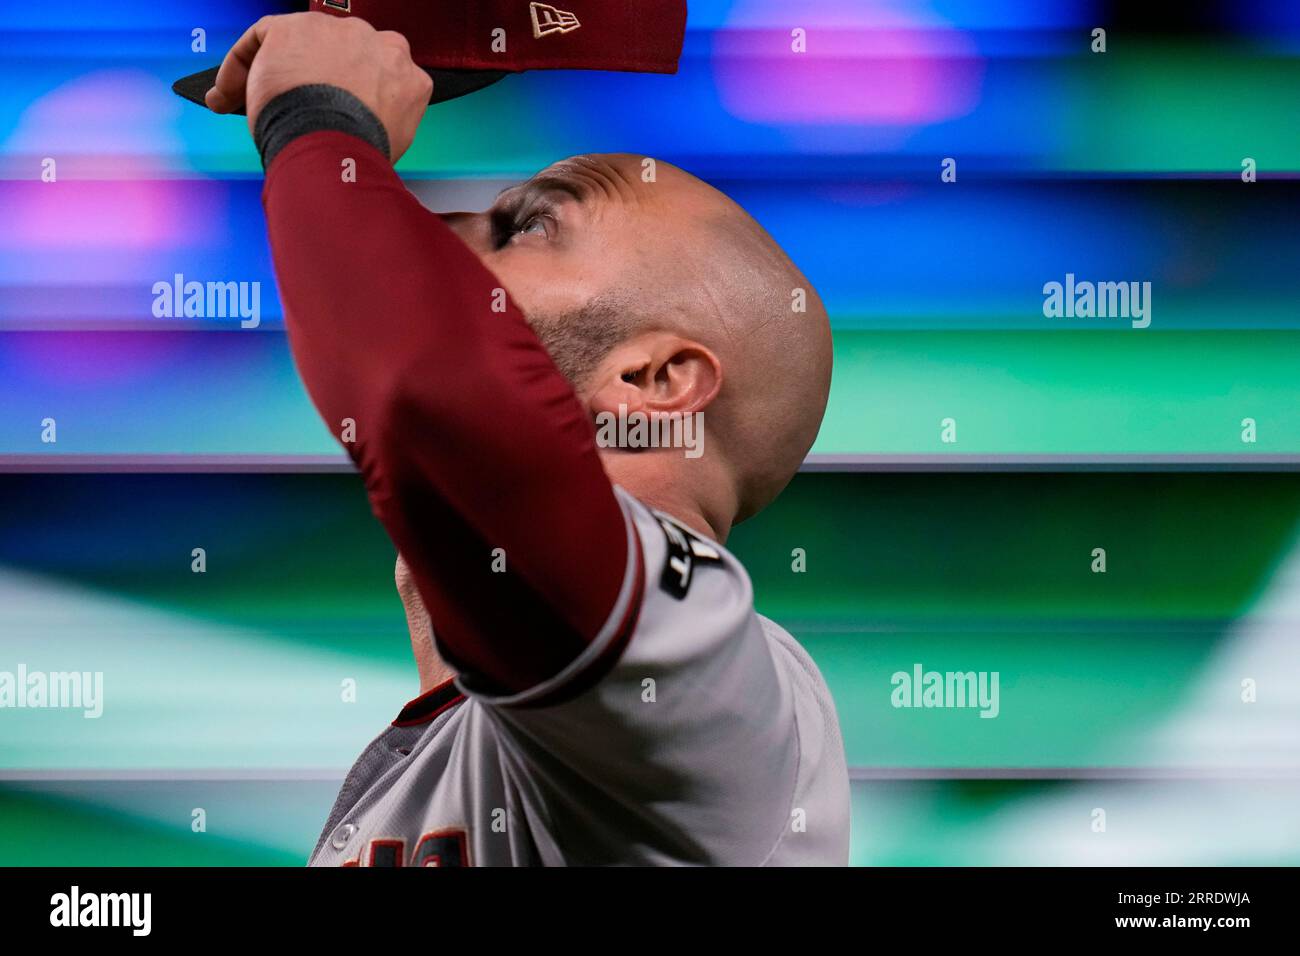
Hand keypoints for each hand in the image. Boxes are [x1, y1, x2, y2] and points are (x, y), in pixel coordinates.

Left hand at [206, 11, 432, 161]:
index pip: (375, 70)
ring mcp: (331, 31)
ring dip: (276, 72)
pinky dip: (238, 70)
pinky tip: (230, 96)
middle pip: (337, 52)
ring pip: (297, 43)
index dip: (349, 90)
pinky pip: (258, 40)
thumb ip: (383, 119)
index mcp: (401, 68)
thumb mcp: (394, 135)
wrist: (337, 143)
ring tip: (257, 106)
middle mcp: (371, 40)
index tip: (331, 110)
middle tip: (293, 108)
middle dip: (314, 76)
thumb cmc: (362, 149)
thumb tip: (362, 137)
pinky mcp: (290, 28)